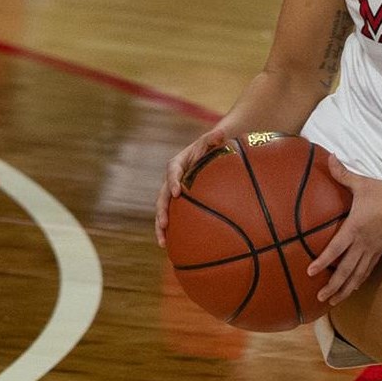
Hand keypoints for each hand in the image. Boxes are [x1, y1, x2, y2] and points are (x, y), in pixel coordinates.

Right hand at [155, 128, 230, 245]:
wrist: (212, 152)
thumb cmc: (214, 146)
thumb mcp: (214, 139)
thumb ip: (215, 138)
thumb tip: (220, 133)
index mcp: (178, 163)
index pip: (173, 171)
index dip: (173, 181)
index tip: (177, 192)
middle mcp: (172, 179)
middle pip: (162, 195)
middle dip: (162, 210)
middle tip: (163, 223)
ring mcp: (173, 191)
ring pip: (163, 210)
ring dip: (161, 226)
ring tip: (163, 242)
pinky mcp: (179, 202)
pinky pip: (173, 216)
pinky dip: (171, 230)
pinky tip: (173, 247)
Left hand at [307, 154, 381, 303]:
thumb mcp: (363, 184)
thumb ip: (343, 174)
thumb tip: (329, 157)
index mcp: (355, 228)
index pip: (335, 249)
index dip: (322, 261)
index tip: (310, 272)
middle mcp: (363, 243)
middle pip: (346, 269)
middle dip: (332, 285)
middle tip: (319, 298)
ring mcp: (373, 249)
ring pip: (357, 274)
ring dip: (344, 289)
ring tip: (332, 301)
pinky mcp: (381, 251)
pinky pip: (367, 270)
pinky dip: (358, 281)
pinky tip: (352, 289)